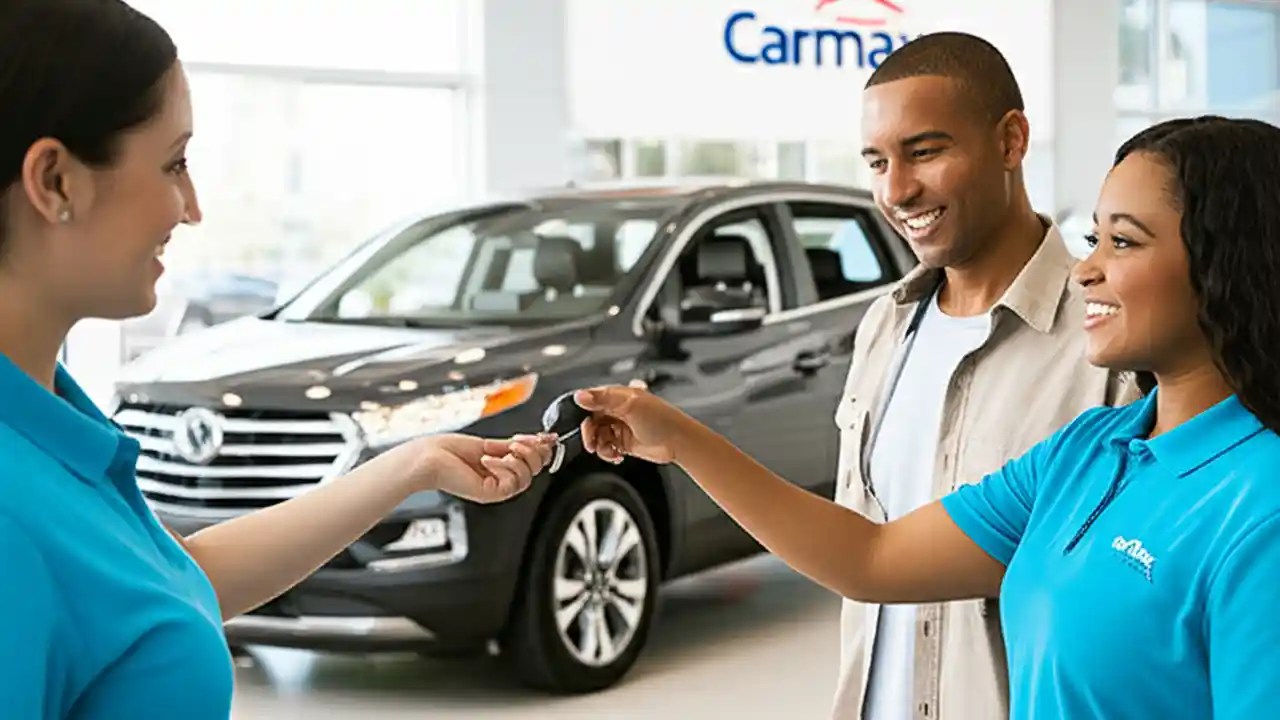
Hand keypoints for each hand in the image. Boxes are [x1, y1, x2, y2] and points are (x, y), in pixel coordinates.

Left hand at [409, 433, 556, 502]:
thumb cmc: (448, 451)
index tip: (544, 437)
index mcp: (501, 469)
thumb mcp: (489, 443)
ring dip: (519, 459)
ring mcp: (495, 489)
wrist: (428, 458)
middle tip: (518, 442)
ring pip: (527, 478)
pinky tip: (488, 460)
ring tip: (501, 451)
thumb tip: (536, 439)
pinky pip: (511, 483)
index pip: (533, 464)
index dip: (541, 450)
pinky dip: (503, 467)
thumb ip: (512, 445)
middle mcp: (500, 480)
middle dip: (532, 452)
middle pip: (535, 471)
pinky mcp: (489, 494)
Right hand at [574, 380, 685, 464]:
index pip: (592, 401)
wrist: (679, 442)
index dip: (584, 413)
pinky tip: (615, 455)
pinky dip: (607, 452)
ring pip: (598, 435)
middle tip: (592, 443)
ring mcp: (621, 426)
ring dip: (599, 445)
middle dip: (590, 433)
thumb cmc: (662, 419)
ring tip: (608, 450)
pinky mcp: (624, 442)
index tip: (583, 425)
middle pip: (592, 420)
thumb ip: (603, 399)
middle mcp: (619, 410)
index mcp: (619, 396)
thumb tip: (580, 395)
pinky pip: (607, 447)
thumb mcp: (630, 404)